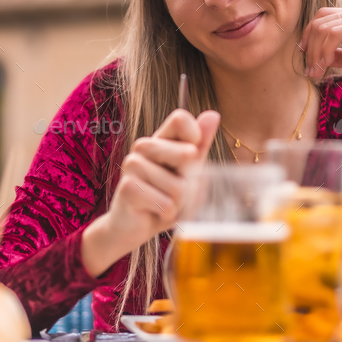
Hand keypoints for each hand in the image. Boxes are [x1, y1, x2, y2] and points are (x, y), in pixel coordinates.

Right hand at [82, 109, 219, 276]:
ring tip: (164, 204)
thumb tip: (213, 114)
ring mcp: (132, 165)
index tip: (194, 155)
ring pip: (178, 186)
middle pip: (187, 154)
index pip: (180, 119)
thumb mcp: (188, 172)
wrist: (134, 227)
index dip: (195, 136)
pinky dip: (167, 214)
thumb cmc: (165, 197)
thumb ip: (200, 144)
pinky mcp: (127, 188)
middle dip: (191, 183)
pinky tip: (155, 212)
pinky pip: (165, 203)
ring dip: (178, 203)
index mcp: (160, 139)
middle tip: (176, 192)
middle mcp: (143, 147)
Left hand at [299, 6, 341, 107]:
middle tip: (309, 71)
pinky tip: (326, 64)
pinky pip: (334, 33)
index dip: (309, 38)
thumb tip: (323, 59)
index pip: (322, 19)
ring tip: (316, 71)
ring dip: (314, 52)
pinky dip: (324, 49)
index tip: (307, 61)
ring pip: (322, 27)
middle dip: (308, 47)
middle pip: (318, 21)